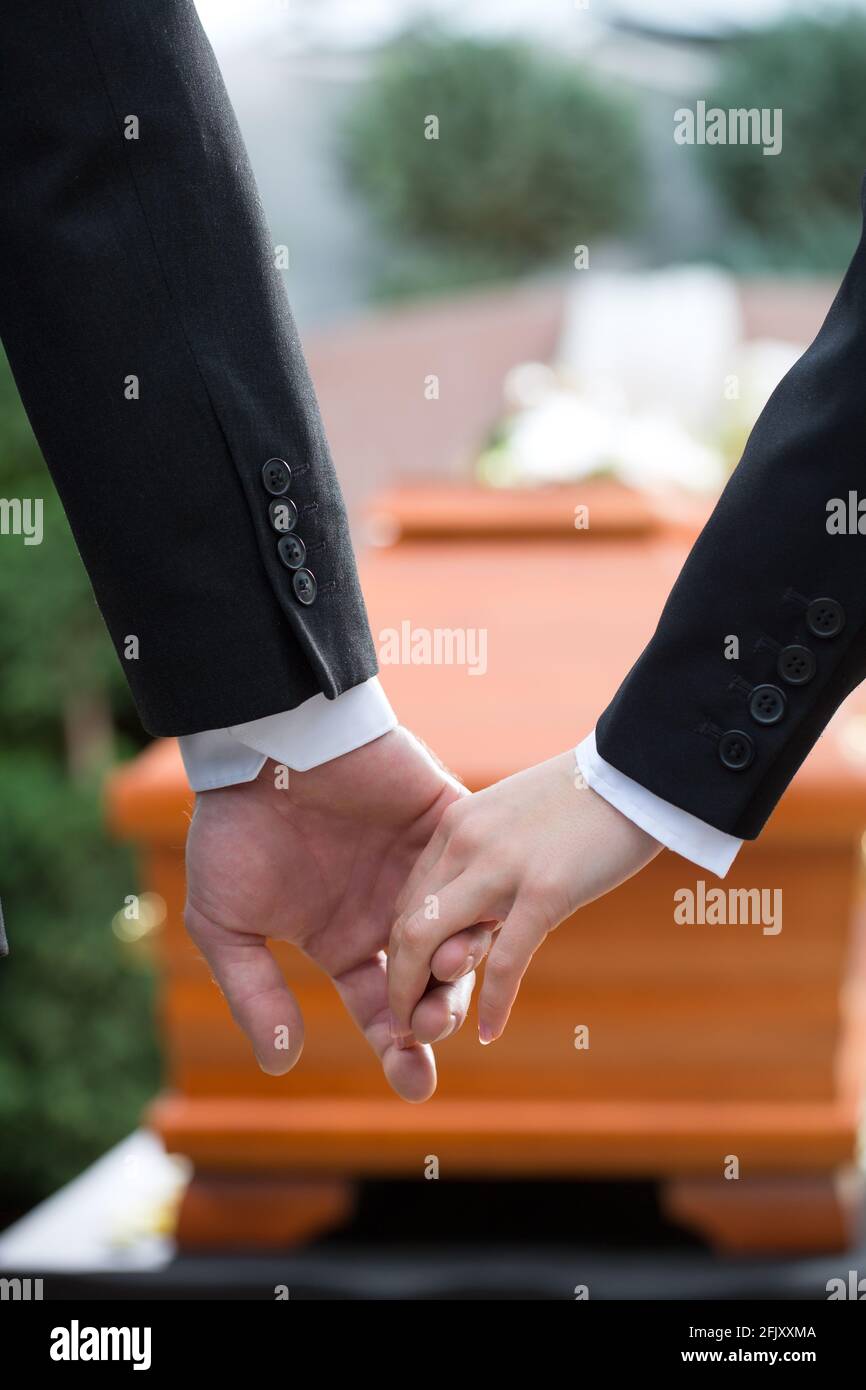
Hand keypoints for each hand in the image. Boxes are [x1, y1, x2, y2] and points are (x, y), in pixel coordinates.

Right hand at [184, 728, 471, 1102]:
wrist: (262, 743)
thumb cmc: (235, 829)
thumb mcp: (227, 922)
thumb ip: (255, 992)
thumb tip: (282, 1063)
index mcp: (344, 941)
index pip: (384, 1009)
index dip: (400, 1049)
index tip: (416, 1083)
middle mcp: (390, 912)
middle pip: (433, 982)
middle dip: (438, 1016)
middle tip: (435, 1029)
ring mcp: (423, 868)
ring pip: (464, 933)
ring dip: (462, 969)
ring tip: (450, 988)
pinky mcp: (447, 821)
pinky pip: (478, 870)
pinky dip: (480, 903)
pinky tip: (472, 932)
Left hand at [387, 752, 660, 1051]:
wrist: (638, 772)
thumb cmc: (584, 799)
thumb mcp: (514, 818)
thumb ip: (486, 855)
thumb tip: (477, 907)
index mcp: (455, 825)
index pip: (408, 901)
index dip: (401, 952)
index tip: (411, 986)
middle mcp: (465, 843)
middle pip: (406, 927)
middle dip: (399, 983)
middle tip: (404, 1024)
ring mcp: (502, 866)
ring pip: (431, 944)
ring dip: (420, 998)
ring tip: (425, 1033)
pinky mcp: (546, 890)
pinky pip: (505, 961)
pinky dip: (493, 1003)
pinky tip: (490, 1032)